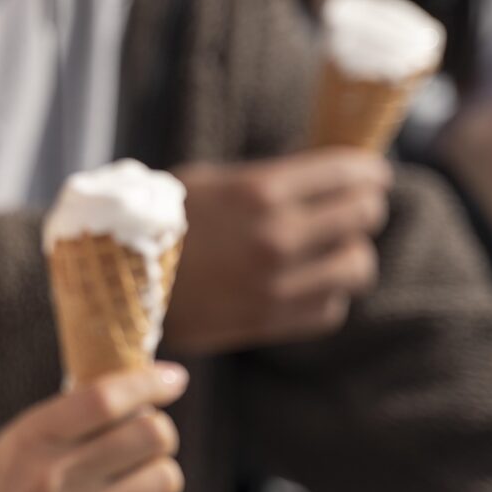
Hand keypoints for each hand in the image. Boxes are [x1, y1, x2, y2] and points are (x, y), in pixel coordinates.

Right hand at [0, 366, 186, 491]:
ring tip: (129, 485)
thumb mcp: (12, 453)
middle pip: (153, 433)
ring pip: (163, 478)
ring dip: (155, 478)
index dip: (149, 382)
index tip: (175, 378)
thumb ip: (64, 425)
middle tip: (147, 443)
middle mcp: (55, 474)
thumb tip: (132, 397)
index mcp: (32, 437)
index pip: (106, 397)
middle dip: (161, 434)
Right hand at [164, 150, 392, 353]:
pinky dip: (328, 294)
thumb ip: (271, 178)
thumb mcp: (214, 180)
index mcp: (260, 190)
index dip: (368, 171)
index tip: (372, 174)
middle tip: (357, 207)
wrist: (120, 282)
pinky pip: (331, 308)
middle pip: (364, 217)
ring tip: (335, 249)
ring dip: (351, 254)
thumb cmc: (164, 222)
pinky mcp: (271, 321)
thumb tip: (331, 174)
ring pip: (357, 266)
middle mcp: (276, 236)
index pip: (349, 174)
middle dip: (365, 207)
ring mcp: (276, 283)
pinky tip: (308, 282)